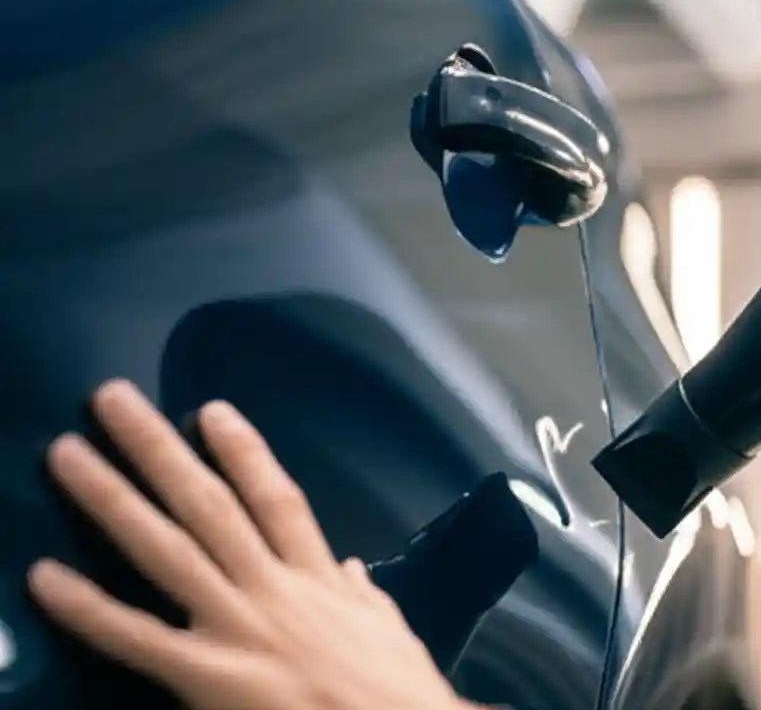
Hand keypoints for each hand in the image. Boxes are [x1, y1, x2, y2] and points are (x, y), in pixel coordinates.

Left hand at [27, 380, 477, 709]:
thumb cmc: (398, 693)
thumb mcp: (390, 631)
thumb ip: (363, 595)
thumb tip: (348, 567)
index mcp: (318, 579)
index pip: (277, 501)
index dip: (244, 452)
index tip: (212, 411)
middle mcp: (272, 588)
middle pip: (208, 505)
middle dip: (159, 449)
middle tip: (113, 399)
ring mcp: (237, 627)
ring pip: (167, 549)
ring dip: (114, 498)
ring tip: (67, 454)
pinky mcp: (208, 676)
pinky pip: (138, 638)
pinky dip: (89, 609)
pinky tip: (44, 577)